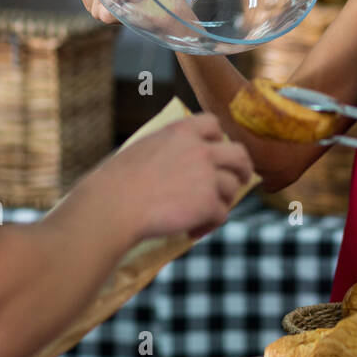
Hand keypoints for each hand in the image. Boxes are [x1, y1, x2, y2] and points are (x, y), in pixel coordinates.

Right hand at [98, 113, 253, 240]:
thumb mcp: (144, 150)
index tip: (215, 151)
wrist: (113, 206)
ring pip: (233, 187)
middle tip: (241, 180)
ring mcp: (207, 176)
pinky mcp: (208, 203)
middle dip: (243, 168)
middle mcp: (200, 149)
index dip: (218, 139)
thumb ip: (169, 151)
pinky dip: (208, 225)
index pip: (213, 124)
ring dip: (222, 201)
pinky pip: (221, 214)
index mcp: (181, 132)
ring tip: (202, 215)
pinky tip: (191, 232)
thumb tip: (182, 166)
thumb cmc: (117, 183)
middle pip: (239, 154)